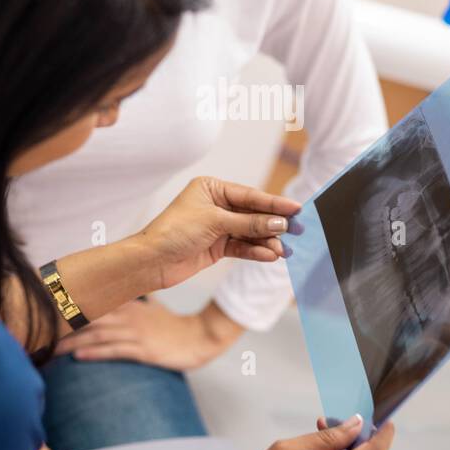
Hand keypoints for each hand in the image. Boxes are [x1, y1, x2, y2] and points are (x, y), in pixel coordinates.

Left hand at [54, 298, 240, 368]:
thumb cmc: (173, 327)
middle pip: (89, 318)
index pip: (93, 304)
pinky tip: (78, 357)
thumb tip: (115, 302)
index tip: (45, 312)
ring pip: (97, 334)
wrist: (200, 337)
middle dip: (63, 325)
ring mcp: (136, 332)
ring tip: (50, 348)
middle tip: (40, 331)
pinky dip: (94, 352)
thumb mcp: (151, 310)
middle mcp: (129, 316)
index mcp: (128, 305)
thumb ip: (131, 305)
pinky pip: (115, 350)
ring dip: (72, 341)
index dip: (68, 307)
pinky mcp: (143, 350)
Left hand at [135, 177, 300, 291]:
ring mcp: (217, 226)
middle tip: (297, 230)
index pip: (250, 195)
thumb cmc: (174, 232)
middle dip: (273, 224)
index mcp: (212, 188)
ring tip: (283, 250)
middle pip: (252, 214)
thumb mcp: (215, 222)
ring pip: (250, 232)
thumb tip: (279, 223)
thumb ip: (249, 224)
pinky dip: (255, 251)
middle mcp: (216, 205)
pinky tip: (270, 255)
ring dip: (266, 241)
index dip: (274, 203)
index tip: (296, 208)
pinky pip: (242, 246)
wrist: (152, 261)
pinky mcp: (217, 246)